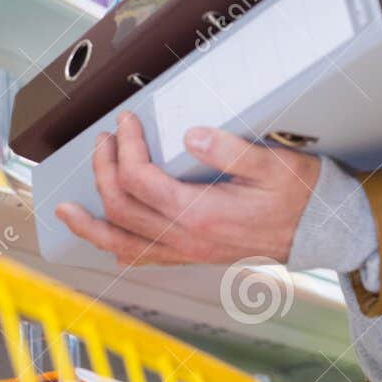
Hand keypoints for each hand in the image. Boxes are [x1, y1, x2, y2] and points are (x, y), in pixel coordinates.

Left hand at [53, 110, 320, 267]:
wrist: (317, 230)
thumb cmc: (298, 196)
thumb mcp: (273, 164)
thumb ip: (230, 150)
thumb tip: (192, 134)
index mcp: (200, 214)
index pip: (139, 181)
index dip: (126, 147)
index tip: (127, 122)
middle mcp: (186, 239)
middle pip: (121, 206)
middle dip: (104, 169)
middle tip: (105, 140)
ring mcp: (186, 252)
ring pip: (121, 243)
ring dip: (89, 225)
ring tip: (65, 210)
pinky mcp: (190, 255)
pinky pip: (142, 258)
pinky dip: (115, 247)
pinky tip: (104, 238)